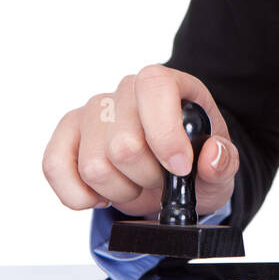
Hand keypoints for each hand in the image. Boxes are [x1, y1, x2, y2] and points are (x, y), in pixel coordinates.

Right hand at [43, 64, 238, 218]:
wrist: (169, 174)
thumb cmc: (193, 163)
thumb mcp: (220, 168)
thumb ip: (223, 162)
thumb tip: (211, 154)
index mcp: (170, 84)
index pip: (155, 87)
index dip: (164, 133)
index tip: (179, 168)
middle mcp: (127, 90)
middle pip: (123, 146)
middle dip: (146, 178)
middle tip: (159, 180)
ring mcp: (93, 110)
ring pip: (93, 166)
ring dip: (118, 190)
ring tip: (135, 183)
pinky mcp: (67, 134)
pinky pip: (55, 166)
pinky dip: (79, 195)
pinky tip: (101, 194)